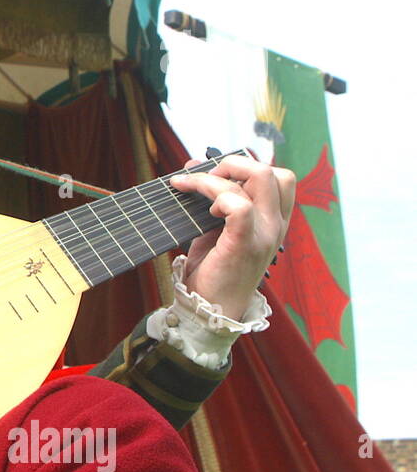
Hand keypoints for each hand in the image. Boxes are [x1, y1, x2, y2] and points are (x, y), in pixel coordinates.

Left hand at [167, 154, 296, 317]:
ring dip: (215, 177)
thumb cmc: (213, 268)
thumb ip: (213, 200)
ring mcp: (265, 234)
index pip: (279, 177)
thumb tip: (192, 167)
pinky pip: (239, 206)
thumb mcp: (215, 228)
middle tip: (204, 176)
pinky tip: (205, 209)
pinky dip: (217, 196)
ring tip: (191, 188)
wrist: (211, 308)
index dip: (246, 165)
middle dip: (232, 163)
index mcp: (274, 221)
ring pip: (258, 179)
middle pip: (271, 172)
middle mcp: (276, 225)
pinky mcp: (245, 244)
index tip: (213, 172)